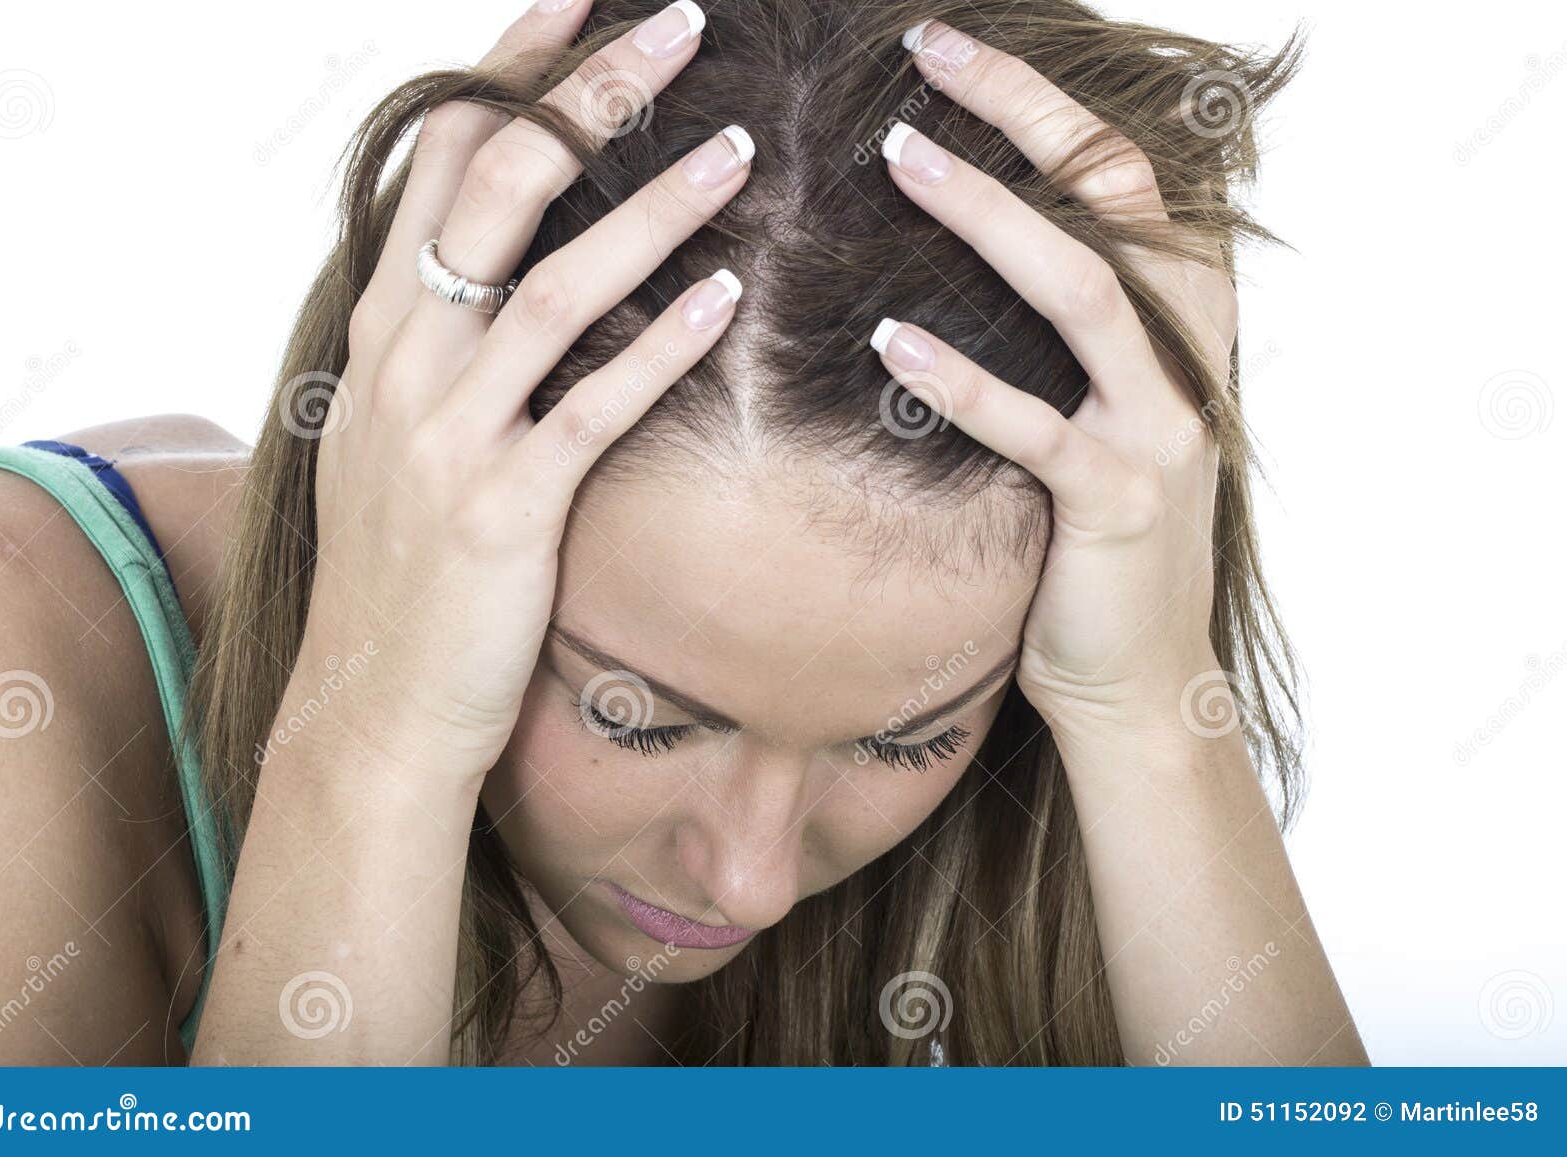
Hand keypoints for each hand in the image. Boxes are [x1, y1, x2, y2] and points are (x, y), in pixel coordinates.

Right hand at [294, 0, 750, 783]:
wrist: (374, 700)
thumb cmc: (401, 563)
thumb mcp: (391, 429)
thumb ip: (435, 339)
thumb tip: (497, 270)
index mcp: (381, 323)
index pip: (442, 155)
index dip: (513, 66)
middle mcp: (404, 356)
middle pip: (497, 185)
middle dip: (588, 92)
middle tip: (684, 24)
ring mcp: (449, 430)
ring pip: (556, 285)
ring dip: (652, 208)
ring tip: (737, 147)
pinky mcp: (504, 506)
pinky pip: (594, 407)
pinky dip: (665, 347)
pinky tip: (731, 299)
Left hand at [870, 20, 1235, 740]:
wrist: (1139, 676)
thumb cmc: (1095, 540)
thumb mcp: (1096, 416)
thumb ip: (1063, 336)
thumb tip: (966, 246)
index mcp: (1183, 322)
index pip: (1125, 178)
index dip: (1047, 103)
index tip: (952, 53)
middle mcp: (1189, 356)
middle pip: (1116, 199)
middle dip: (1026, 114)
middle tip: (926, 55)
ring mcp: (1161, 428)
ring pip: (1082, 291)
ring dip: (990, 217)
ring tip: (902, 154)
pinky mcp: (1116, 501)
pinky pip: (1036, 428)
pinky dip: (964, 379)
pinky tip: (889, 338)